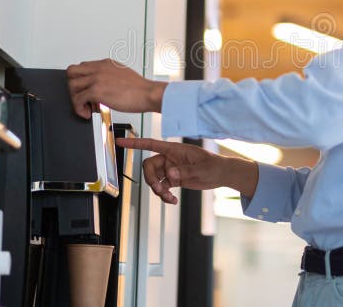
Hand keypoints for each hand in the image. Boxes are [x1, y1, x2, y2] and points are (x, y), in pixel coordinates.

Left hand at [67, 59, 166, 117]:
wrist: (148, 93)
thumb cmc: (140, 88)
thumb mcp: (122, 74)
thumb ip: (110, 76)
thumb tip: (102, 86)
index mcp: (105, 64)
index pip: (82, 67)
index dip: (82, 81)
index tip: (87, 91)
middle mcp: (98, 68)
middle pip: (72, 72)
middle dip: (73, 87)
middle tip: (81, 97)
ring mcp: (96, 78)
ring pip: (72, 86)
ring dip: (76, 99)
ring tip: (86, 107)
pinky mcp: (96, 91)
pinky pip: (77, 100)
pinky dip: (79, 109)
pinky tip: (87, 113)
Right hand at [117, 137, 258, 204]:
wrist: (222, 175)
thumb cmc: (214, 166)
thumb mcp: (200, 169)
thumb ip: (184, 171)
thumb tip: (169, 175)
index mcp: (174, 150)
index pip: (150, 144)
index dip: (135, 143)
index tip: (120, 142)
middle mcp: (170, 158)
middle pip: (149, 167)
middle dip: (151, 180)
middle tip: (160, 191)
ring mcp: (171, 169)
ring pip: (154, 179)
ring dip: (158, 190)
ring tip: (169, 198)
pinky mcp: (174, 179)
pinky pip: (162, 187)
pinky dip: (164, 195)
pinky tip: (172, 201)